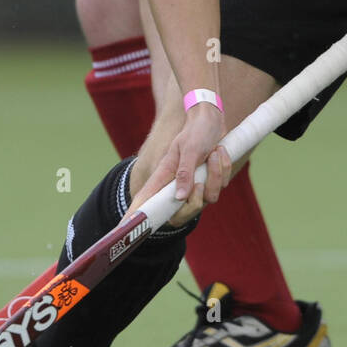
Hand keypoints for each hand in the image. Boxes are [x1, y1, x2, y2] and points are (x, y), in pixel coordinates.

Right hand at [140, 103, 231, 226]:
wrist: (211, 118)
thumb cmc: (195, 130)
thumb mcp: (189, 149)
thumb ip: (184, 173)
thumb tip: (180, 198)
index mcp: (164, 176)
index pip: (146, 200)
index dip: (136, 215)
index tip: (123, 228)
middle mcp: (178, 184)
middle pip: (184, 212)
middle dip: (197, 200)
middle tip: (199, 183)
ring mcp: (194, 184)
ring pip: (208, 198)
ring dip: (215, 175)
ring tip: (214, 153)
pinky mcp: (209, 180)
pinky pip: (221, 185)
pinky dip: (223, 168)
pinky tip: (219, 152)